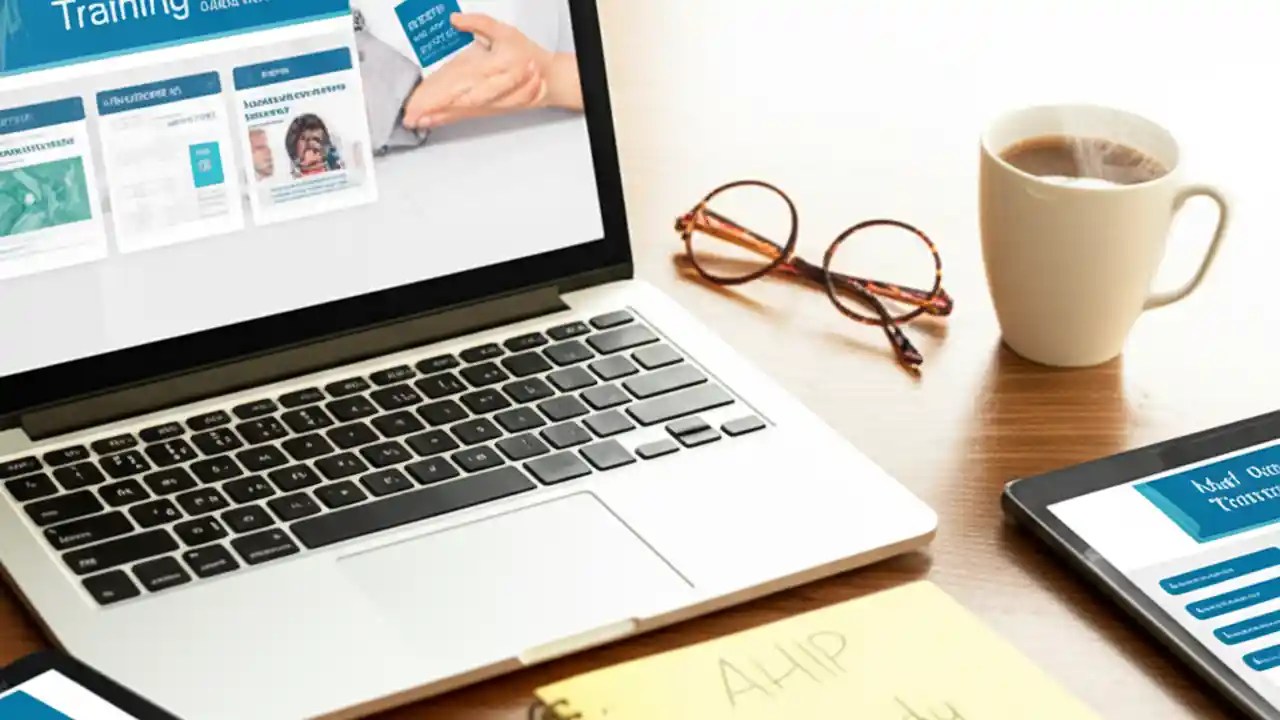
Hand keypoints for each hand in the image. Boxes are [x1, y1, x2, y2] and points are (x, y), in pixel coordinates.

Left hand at [402, 13, 581, 129]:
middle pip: (453, 100)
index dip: (437, 93)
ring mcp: (484, 102)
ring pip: (457, 110)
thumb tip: (455, 19)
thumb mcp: (504, 32)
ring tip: (416, 121)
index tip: (421, 100)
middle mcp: (486, 89)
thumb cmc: (524, 53)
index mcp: (489, 68)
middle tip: (411, 116)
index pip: (456, 81)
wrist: (546, 79)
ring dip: (436, 116)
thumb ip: (479, 23)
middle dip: (432, 108)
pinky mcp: (484, 108)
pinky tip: (431, 121)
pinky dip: (445, 118)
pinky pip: (462, 114)